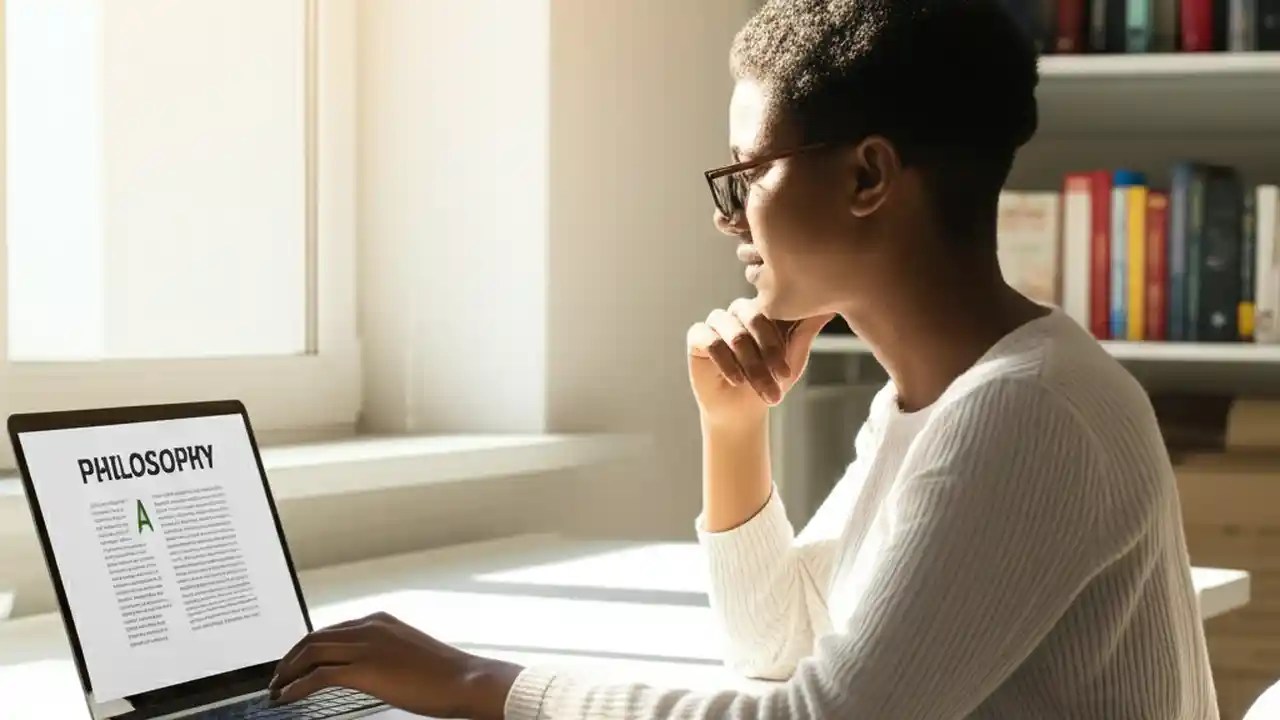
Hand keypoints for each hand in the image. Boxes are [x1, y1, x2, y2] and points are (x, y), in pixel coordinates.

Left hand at [269, 612, 521, 719]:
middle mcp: (369, 627)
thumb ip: (385, 652)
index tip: (297, 662)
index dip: (308, 647)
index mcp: (379, 620)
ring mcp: (366, 646)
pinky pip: (318, 676)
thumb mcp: (409, 652)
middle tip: (279, 676)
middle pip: (315, 637)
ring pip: (311, 652)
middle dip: (291, 658)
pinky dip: (297, 687)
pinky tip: (287, 698)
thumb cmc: (445, 672)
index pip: (332, 629)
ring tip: (277, 688)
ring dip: (288, 671)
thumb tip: (371, 668)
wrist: (464, 679)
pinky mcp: (364, 669)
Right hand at [686, 299, 833, 425]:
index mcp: (762, 310)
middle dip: (766, 352)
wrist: (744, 411)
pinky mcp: (697, 335)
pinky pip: (710, 341)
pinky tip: (736, 380)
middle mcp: (739, 311)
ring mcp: (717, 321)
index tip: (786, 373)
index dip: (778, 340)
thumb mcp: (793, 358)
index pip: (772, 309)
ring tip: (759, 388)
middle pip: (752, 316)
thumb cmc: (771, 380)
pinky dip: (726, 363)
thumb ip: (806, 330)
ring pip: (734, 333)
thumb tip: (831, 306)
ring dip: (749, 364)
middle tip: (778, 379)